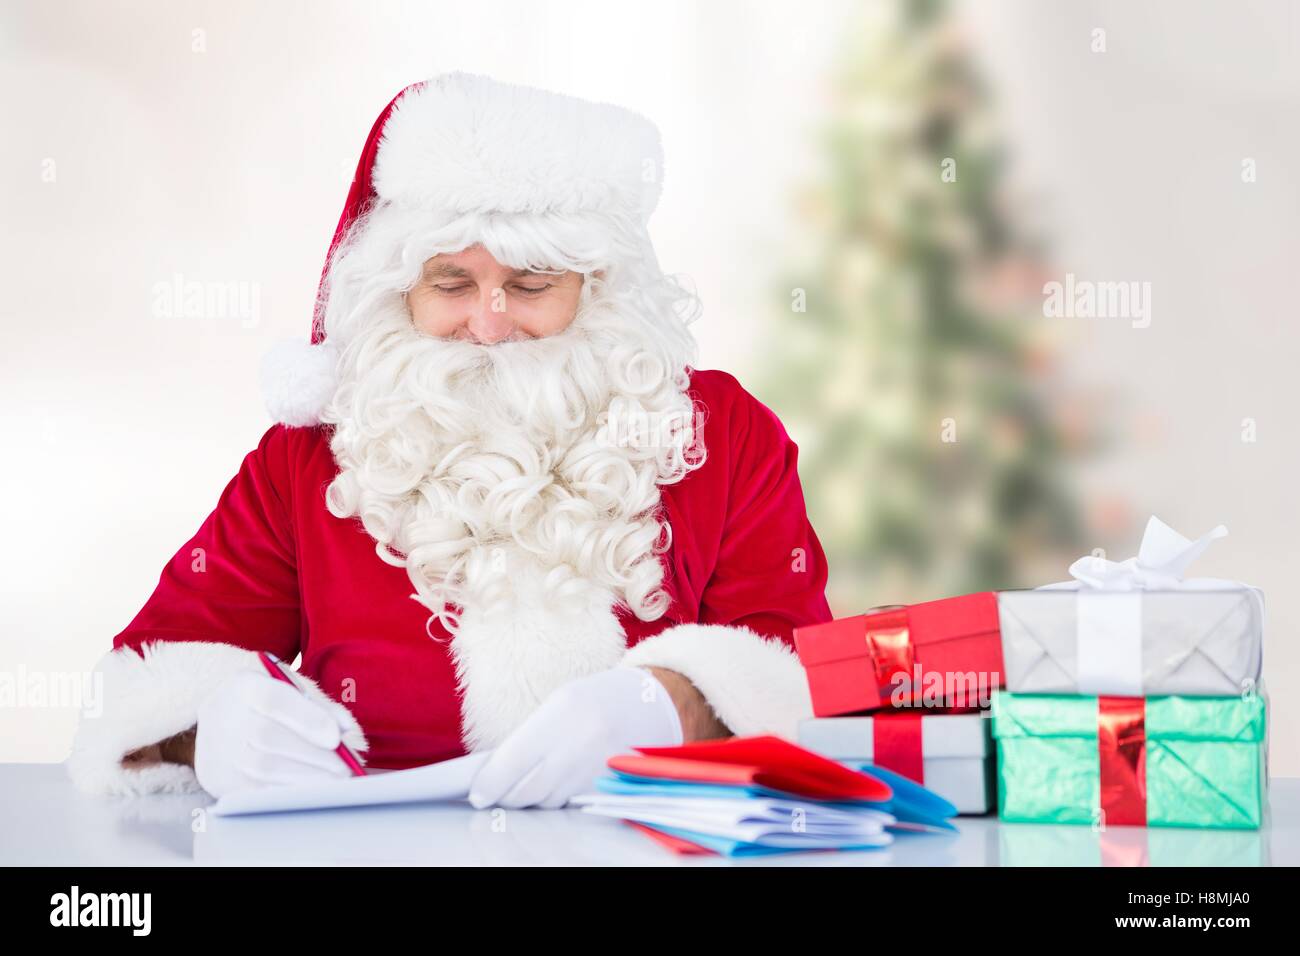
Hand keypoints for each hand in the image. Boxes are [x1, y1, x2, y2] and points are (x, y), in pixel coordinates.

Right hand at [194, 670, 353, 797]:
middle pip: (268, 737)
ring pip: (261, 768)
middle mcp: (222, 714)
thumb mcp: (288, 691)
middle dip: (313, 756)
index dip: (307, 719)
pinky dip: (286, 793)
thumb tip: (343, 728)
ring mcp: (216, 749)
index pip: (274, 699)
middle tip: (344, 768)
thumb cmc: (266, 705)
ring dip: (303, 778)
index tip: (336, 738)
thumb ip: (317, 706)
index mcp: (244, 685)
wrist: (219, 722)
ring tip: (333, 782)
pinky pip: (253, 790)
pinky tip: (309, 792)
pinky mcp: (217, 778)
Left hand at [468, 667, 682, 808]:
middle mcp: (580, 745)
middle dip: (507, 796)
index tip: (477, 794)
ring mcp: (597, 771)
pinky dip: (559, 800)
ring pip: (547, 803)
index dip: (489, 784)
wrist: (652, 705)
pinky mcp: (610, 789)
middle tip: (497, 793)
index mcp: (563, 713)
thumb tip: (495, 774)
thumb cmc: (597, 700)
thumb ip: (529, 737)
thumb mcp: (559, 704)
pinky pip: (571, 806)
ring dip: (534, 799)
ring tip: (538, 779)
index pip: (511, 762)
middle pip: (527, 791)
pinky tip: (561, 784)